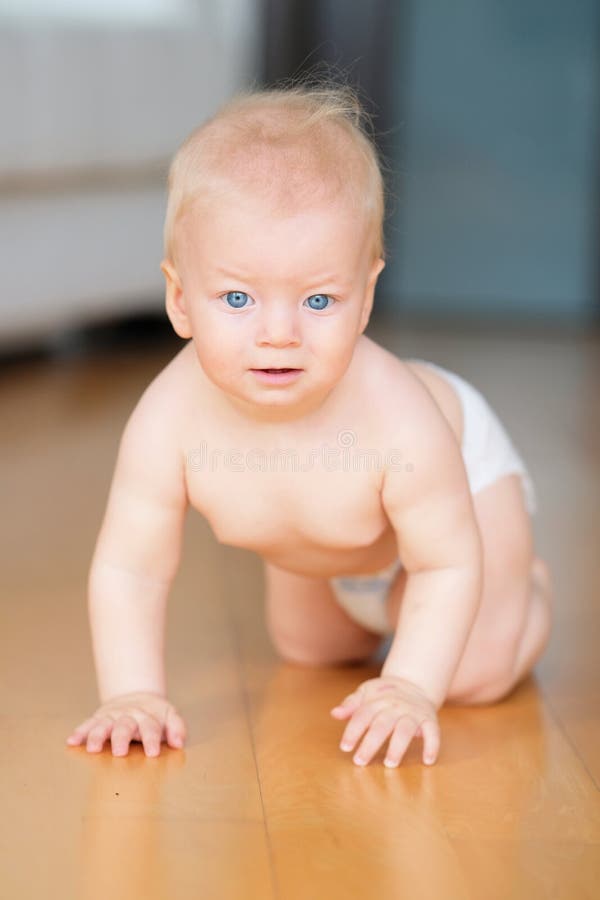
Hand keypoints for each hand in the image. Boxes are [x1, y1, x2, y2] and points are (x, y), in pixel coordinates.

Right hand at [65, 691, 186, 756]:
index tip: (153, 753)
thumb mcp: (170, 716)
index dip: (152, 739)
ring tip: (92, 749)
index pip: (151, 727)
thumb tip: (179, 743)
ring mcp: (112, 716)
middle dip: (121, 739)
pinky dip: (80, 732)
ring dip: (97, 736)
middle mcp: (129, 716)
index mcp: (148, 717)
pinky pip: (88, 724)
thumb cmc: (155, 715)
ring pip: (103, 725)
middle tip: (120, 752)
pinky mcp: (99, 718)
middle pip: (124, 726)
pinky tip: (72, 741)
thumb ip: (177, 728)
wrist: (137, 695)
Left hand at [329, 676, 439, 767]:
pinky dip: (432, 746)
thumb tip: (334, 713)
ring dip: (397, 746)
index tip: (345, 748)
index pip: (363, 715)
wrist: (413, 682)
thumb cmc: (384, 693)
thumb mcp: (366, 693)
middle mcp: (395, 706)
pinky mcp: (429, 719)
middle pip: (382, 725)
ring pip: (405, 729)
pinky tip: (427, 761)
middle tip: (360, 761)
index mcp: (378, 700)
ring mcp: (413, 713)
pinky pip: (433, 732)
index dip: (353, 731)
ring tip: (389, 763)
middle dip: (370, 743)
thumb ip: (351, 704)